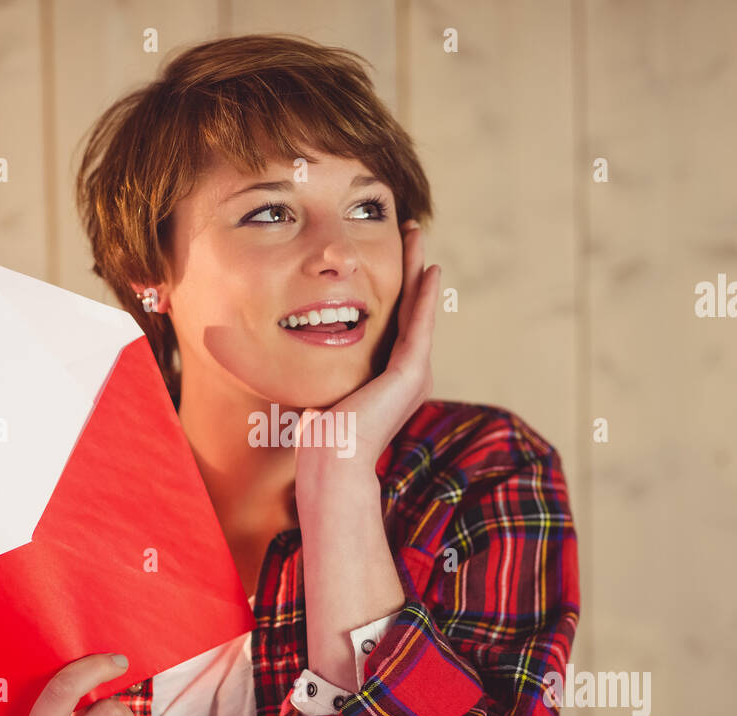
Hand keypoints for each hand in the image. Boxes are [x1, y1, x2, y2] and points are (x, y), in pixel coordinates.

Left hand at [295, 218, 440, 477]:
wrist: (332, 461)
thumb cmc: (321, 438)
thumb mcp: (326, 394)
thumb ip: (327, 375)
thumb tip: (307, 365)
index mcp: (391, 380)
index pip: (396, 324)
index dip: (397, 289)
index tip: (391, 257)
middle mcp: (409, 375)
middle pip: (411, 309)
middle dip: (410, 269)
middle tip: (411, 233)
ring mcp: (413, 374)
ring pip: (418, 310)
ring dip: (419, 270)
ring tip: (418, 236)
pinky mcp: (410, 373)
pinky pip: (420, 324)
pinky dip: (424, 296)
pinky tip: (429, 268)